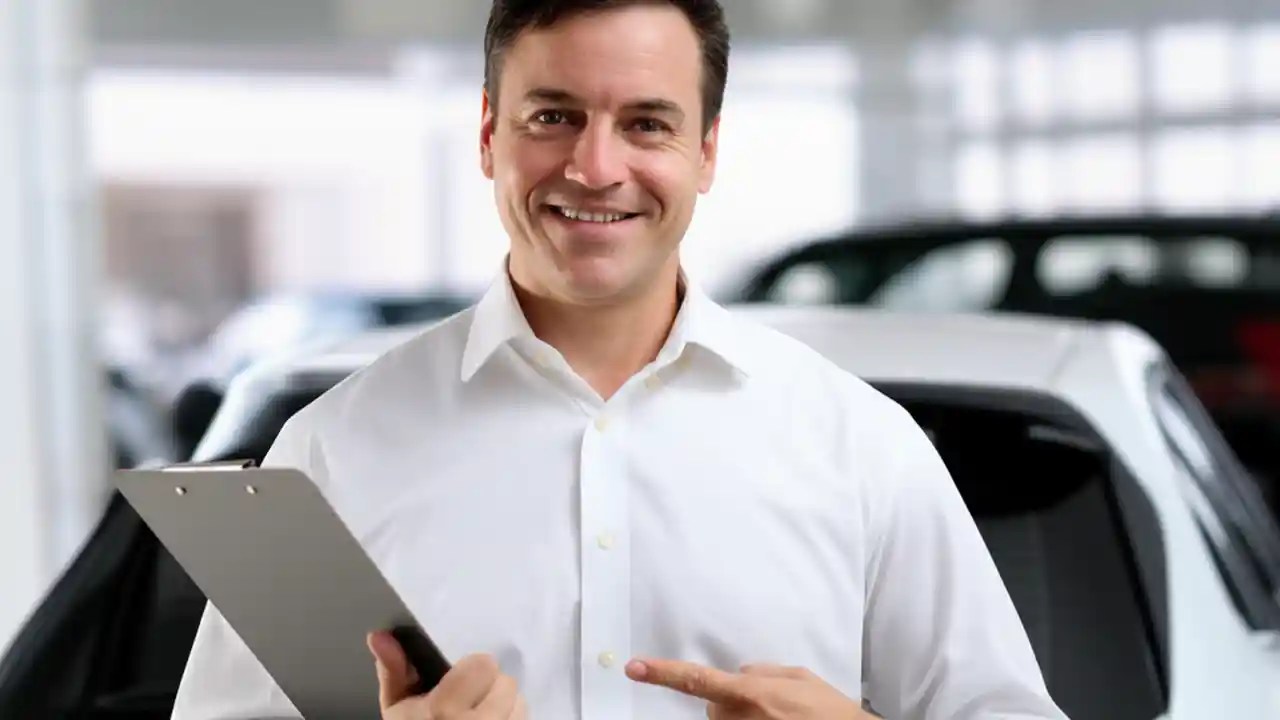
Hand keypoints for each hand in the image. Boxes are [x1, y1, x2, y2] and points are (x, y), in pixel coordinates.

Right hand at [367, 631, 526, 718]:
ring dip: (504, 707)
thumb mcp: (397, 709)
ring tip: (479, 717)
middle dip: (489, 690)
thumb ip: (393, 671)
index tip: (460, 683)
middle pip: (507, 683)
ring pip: (521, 704)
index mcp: (445, 711)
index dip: (473, 671)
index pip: (485, 664)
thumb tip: (380, 635)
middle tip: (469, 704)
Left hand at [625, 657, 870, 719]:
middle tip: (770, 706)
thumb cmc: (831, 713)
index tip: (635, 667)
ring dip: (744, 719)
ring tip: (779, 719)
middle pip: (714, 707)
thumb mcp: (800, 677)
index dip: (662, 673)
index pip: (696, 679)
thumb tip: (741, 670)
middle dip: (732, 702)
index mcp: (751, 694)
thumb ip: (764, 671)